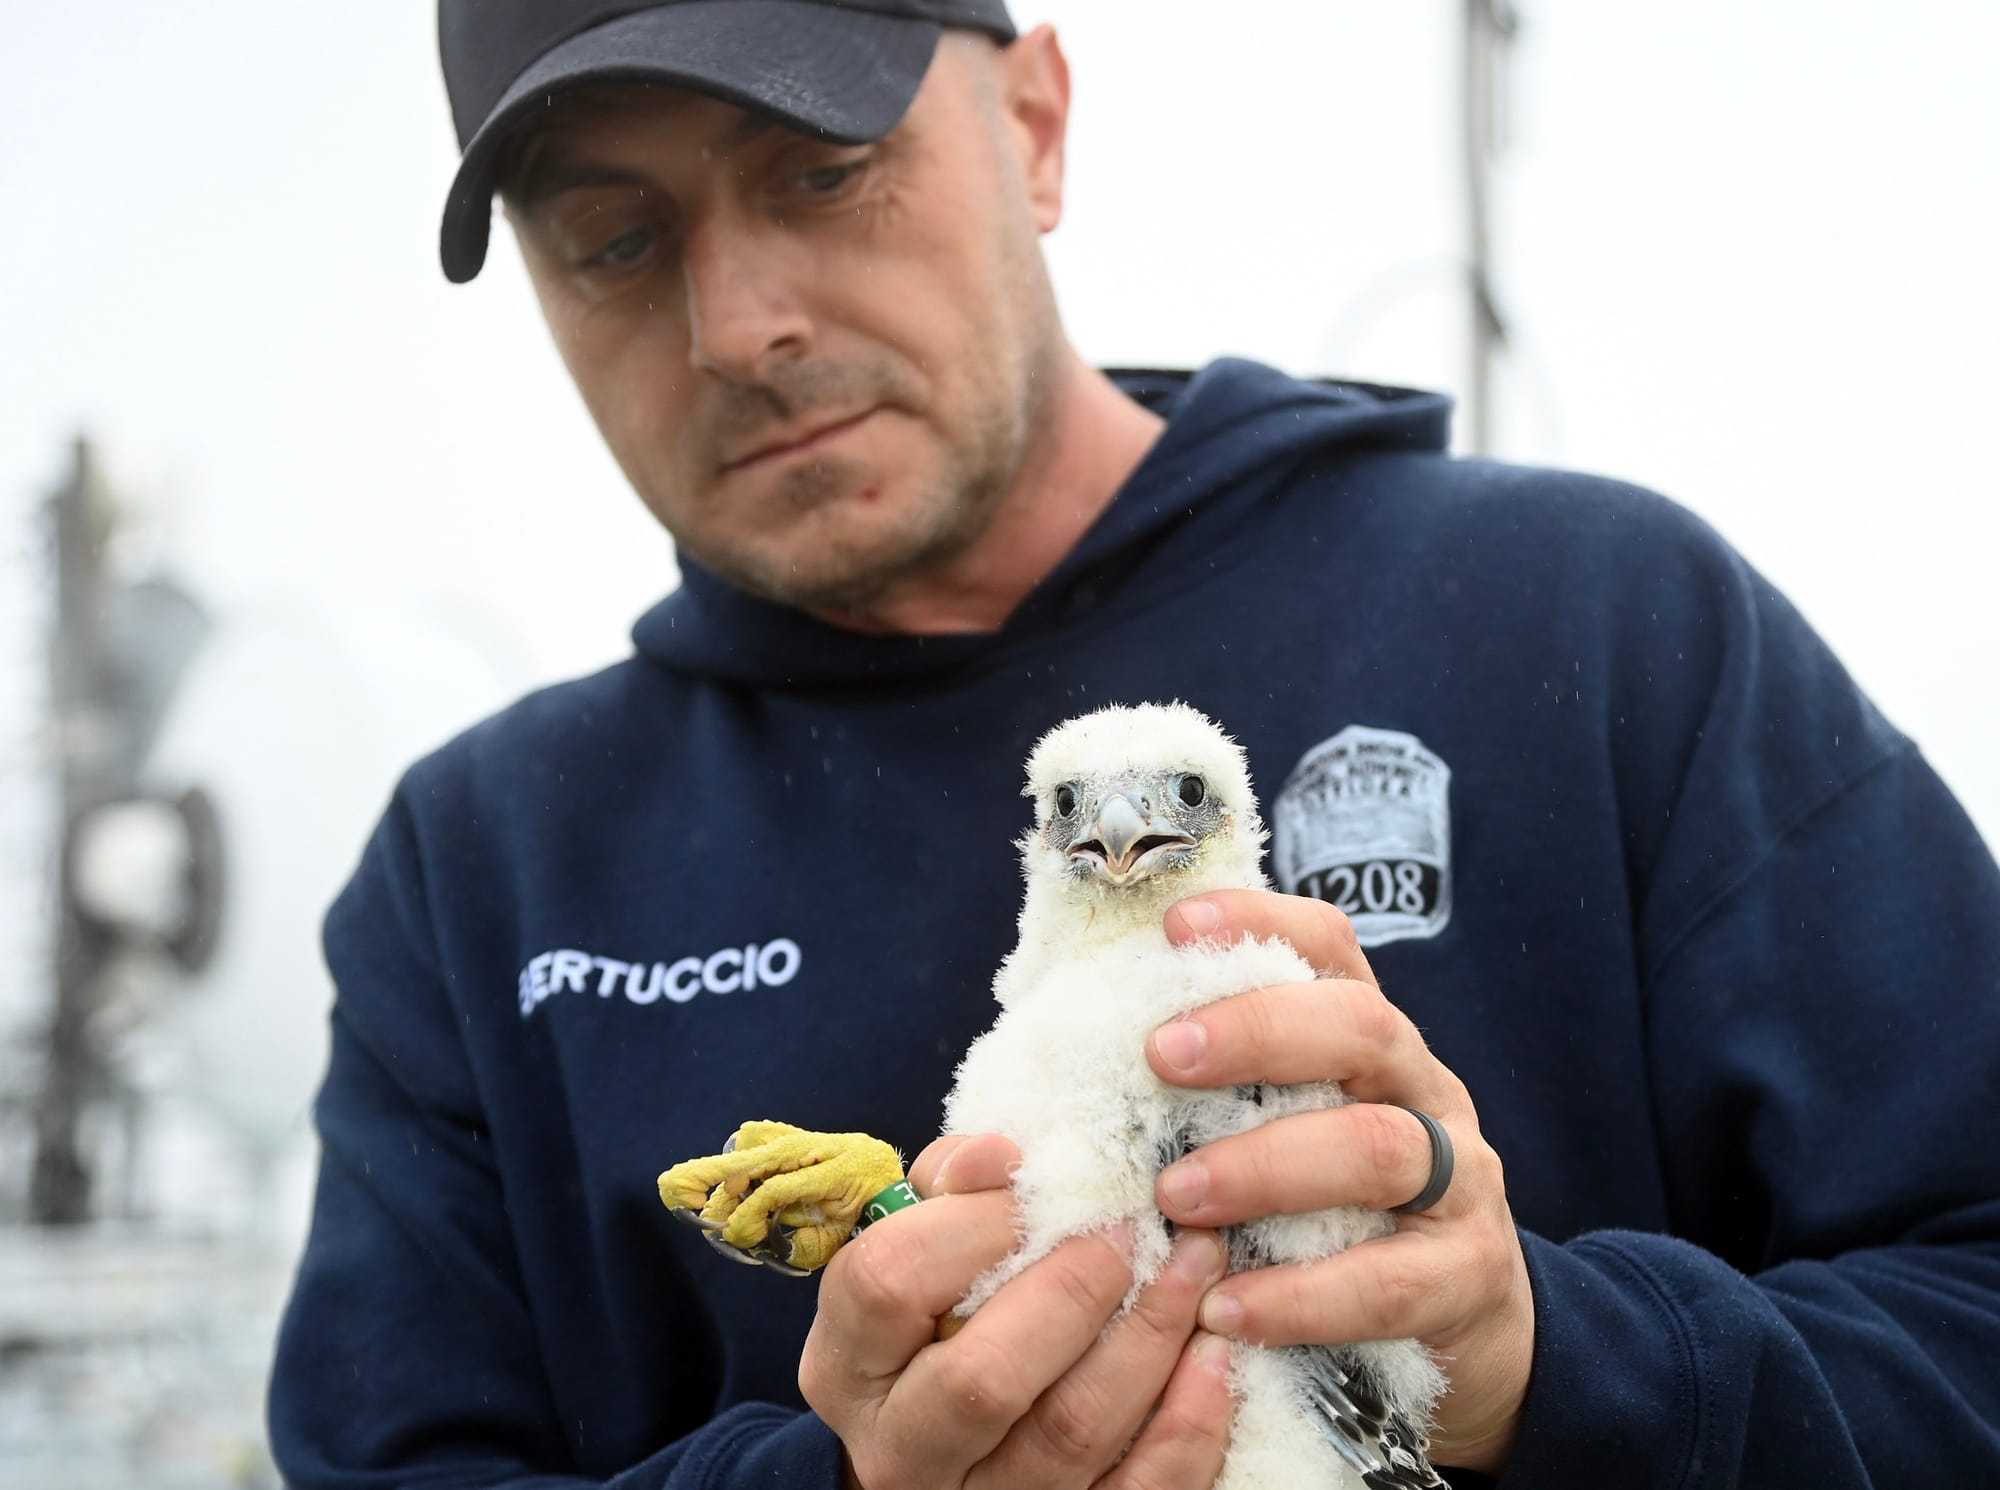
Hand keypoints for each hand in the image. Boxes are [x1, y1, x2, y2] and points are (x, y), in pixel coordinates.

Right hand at [800, 1131, 1236, 1489]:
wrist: (943, 1447)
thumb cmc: (935, 1315)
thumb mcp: (916, 1248)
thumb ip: (952, 1189)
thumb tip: (1005, 1156)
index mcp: (849, 1362)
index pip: (890, 1283)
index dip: (972, 1221)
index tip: (1036, 1178)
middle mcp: (901, 1448)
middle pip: (983, 1378)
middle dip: (1075, 1288)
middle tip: (1131, 1230)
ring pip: (1072, 1431)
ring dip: (1150, 1336)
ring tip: (1195, 1265)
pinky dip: (1189, 1422)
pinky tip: (1214, 1354)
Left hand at [1149, 889, 1535, 1476]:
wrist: (1454, 1326)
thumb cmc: (1323, 1212)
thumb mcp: (1276, 1130)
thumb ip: (1205, 1092)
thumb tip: (1063, 1055)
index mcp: (1366, 1040)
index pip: (1329, 947)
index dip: (1259, 921)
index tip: (1174, 926)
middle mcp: (1421, 1089)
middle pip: (1362, 1027)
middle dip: (1259, 1031)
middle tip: (1162, 1055)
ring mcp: (1458, 1180)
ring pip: (1380, 1148)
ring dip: (1269, 1167)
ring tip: (1176, 1197)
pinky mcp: (1468, 1275)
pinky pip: (1391, 1282)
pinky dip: (1304, 1295)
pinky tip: (1228, 1307)